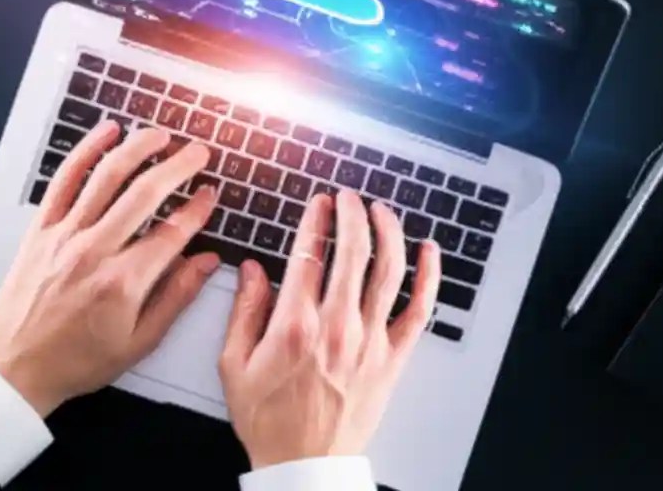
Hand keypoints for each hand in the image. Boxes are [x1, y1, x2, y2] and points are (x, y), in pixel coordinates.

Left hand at [0, 121, 221, 416]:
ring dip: (138, 149)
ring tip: (161, 135)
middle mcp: (94, 252)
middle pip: (145, 193)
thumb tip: (208, 262)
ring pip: (106, 177)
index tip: (211, 194)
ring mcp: (64, 236)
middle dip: (179, 166)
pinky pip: (64, 180)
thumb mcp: (139, 342)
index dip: (198, 208)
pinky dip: (86, 151)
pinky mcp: (40, 230)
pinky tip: (106, 132)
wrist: (16, 367)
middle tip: (198, 152)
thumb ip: (177, 297)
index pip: (173, 232)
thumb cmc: (77, 360)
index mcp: (123, 283)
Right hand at [219, 189, 440, 468]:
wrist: (304, 465)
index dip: (315, 219)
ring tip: (380, 210)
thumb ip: (243, 312)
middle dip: (351, 214)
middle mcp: (338, 326)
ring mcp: (370, 341)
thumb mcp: (234, 366)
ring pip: (388, 270)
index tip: (318, 203)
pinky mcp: (393, 357)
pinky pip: (419, 308)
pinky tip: (428, 250)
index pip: (309, 254)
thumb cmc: (270, 421)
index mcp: (296, 325)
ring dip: (387, 231)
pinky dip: (428, 275)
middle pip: (352, 251)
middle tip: (347, 197)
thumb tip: (252, 270)